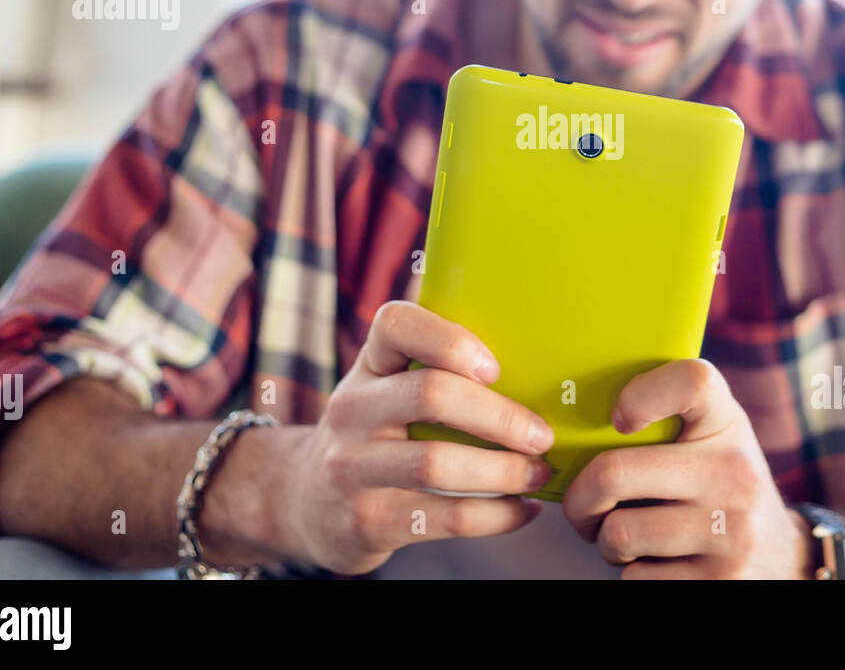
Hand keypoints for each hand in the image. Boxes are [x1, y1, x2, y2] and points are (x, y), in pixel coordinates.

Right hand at [277, 301, 554, 574]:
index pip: (395, 324)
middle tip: (540, 434)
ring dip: (504, 470)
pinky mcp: (368, 520)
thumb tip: (518, 328)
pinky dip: (497, 515)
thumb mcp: (384, 383)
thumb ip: (431, 356)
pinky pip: (445, 518)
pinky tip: (522, 508)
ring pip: (437, 463)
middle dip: (499, 416)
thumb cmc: (372, 431)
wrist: (304, 501)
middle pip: (430, 395)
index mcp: (369, 365)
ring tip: (538, 473)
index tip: (495, 367)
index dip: (449, 339)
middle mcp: (353, 409)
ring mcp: (354, 467)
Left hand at [562, 358, 813, 578]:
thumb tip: (580, 420)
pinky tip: (656, 562)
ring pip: (618, 535)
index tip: (619, 420)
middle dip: (580, 499)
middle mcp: (733, 472)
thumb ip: (668, 410)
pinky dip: (633, 573)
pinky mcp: (719, 582)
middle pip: (613, 473)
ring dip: (607, 542)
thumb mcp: (714, 432)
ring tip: (625, 536)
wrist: (782, 556)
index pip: (690, 381)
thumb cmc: (722, 481)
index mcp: (726, 422)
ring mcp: (730, 532)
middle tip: (584, 507)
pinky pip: (636, 578)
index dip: (641, 394)